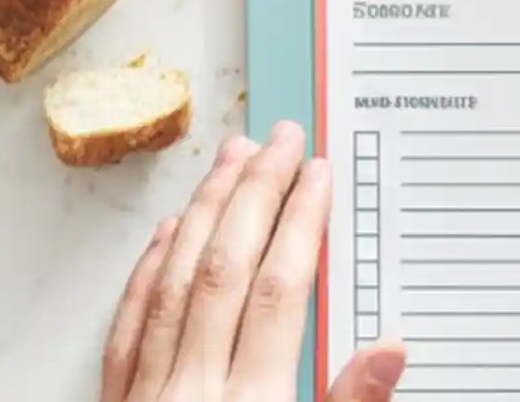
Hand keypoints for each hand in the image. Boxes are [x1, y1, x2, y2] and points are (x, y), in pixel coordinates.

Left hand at [100, 121, 406, 401]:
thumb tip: (390, 350)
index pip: (280, 289)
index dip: (302, 223)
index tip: (317, 175)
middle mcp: (196, 388)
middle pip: (227, 269)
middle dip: (257, 193)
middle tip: (279, 142)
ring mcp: (152, 394)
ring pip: (177, 284)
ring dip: (206, 212)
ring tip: (229, 161)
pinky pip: (129, 327)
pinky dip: (150, 272)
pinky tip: (168, 233)